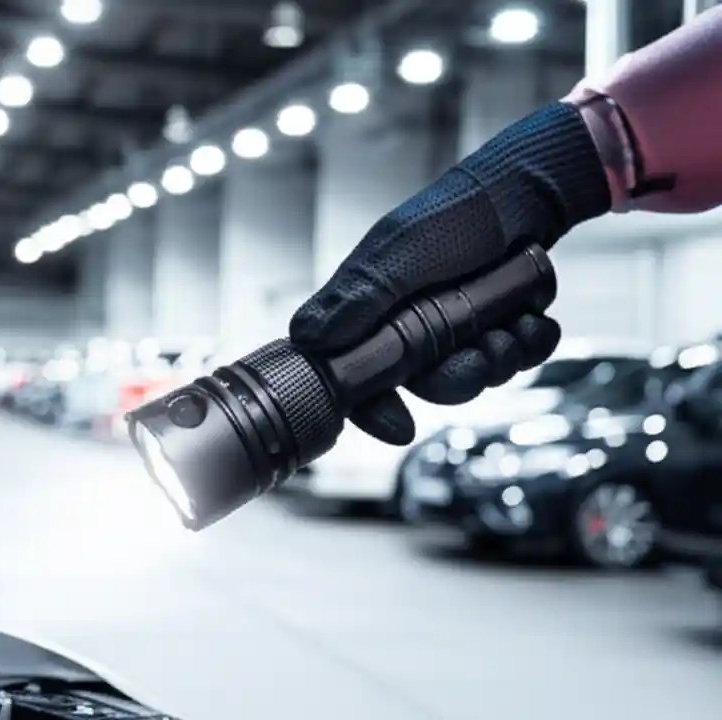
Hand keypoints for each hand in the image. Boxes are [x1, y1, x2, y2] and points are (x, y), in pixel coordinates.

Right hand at [289, 103, 610, 445]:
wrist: (526, 191)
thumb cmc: (455, 215)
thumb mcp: (401, 253)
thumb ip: (359, 298)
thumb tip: (304, 337)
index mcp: (370, 311)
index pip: (354, 375)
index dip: (372, 408)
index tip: (398, 426)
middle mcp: (409, 326)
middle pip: (426, 386)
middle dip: (461, 375)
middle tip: (482, 349)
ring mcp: (455, 329)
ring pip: (473, 376)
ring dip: (501, 356)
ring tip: (513, 323)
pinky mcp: (494, 326)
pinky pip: (512, 360)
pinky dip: (528, 343)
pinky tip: (532, 317)